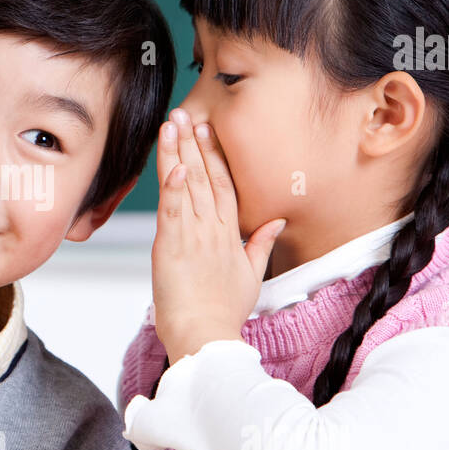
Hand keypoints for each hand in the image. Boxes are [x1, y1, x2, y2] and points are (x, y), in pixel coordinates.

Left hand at [151, 107, 285, 362]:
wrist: (206, 336)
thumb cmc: (223, 312)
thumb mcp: (251, 275)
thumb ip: (261, 244)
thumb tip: (276, 222)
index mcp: (231, 235)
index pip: (224, 185)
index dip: (215, 155)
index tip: (207, 130)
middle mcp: (213, 229)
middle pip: (205, 177)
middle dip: (194, 143)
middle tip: (185, 113)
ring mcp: (193, 236)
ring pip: (186, 186)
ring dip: (178, 153)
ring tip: (171, 125)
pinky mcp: (171, 247)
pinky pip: (173, 210)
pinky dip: (172, 186)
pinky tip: (172, 163)